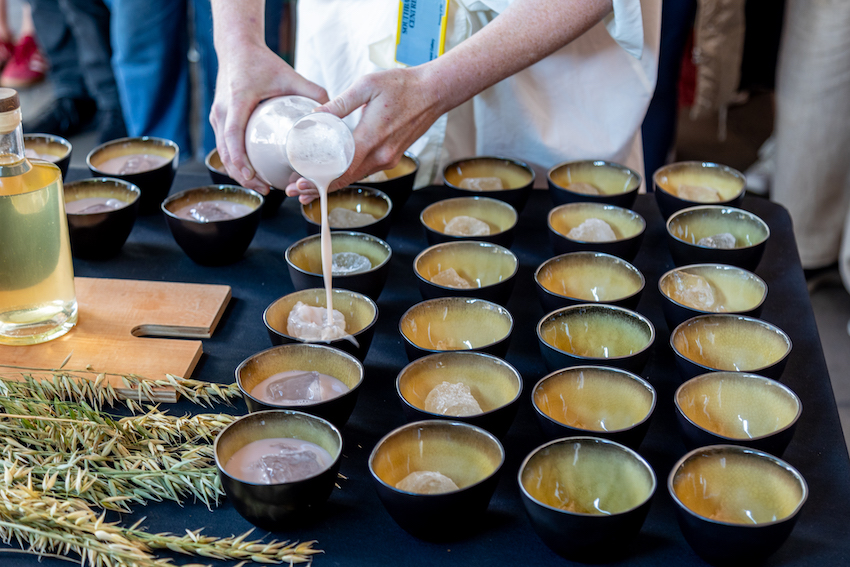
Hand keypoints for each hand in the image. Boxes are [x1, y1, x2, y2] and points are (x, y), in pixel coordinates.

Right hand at [210, 45, 327, 193]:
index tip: (252, 176)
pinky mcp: (218, 118)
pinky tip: (252, 172)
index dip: (240, 159)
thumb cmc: (262, 61)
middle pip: (225, 151)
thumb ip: (313, 91)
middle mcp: (222, 110)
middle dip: (242, 175)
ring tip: (260, 186)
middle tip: (264, 189)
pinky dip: (235, 160)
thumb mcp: (290, 74)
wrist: (237, 47)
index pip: (233, 135)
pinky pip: (224, 145)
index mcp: (237, 100)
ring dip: (238, 171)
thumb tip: (333, 113)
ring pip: (222, 151)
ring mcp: (217, 115)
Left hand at [285, 65, 446, 202]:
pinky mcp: (392, 157)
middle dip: (318, 188)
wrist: (435, 91)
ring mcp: (388, 159)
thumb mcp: (367, 85)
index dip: (317, 180)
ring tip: (308, 188)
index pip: (340, 169)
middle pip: (345, 179)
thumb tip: (314, 114)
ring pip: (355, 177)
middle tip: (295, 192)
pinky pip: (364, 170)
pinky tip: (333, 175)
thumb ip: (340, 103)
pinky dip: (347, 176)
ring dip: (331, 184)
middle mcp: (382, 155)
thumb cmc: (403, 85)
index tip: (299, 184)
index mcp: (372, 139)